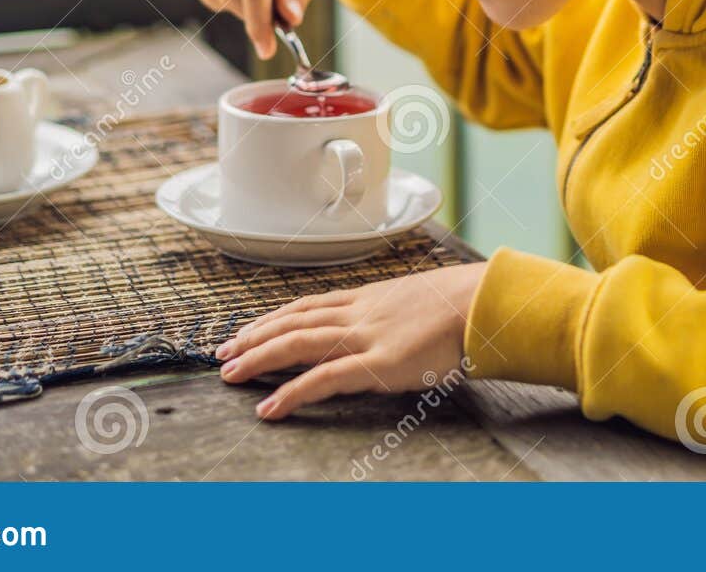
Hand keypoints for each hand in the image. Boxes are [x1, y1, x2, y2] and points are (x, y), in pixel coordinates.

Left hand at [214, 263, 486, 419]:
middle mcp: (359, 313)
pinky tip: (269, 406)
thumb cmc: (462, 303)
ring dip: (258, 357)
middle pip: (293, 321)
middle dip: (254, 337)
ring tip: (230, 374)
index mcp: (368, 297)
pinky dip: (291, 392)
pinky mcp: (377, 363)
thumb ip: (396, 313)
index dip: (273, 317)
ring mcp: (365, 336)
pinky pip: (323, 378)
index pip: (307, 305)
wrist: (483, 301)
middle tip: (223, 353)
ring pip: (297, 343)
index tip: (248, 328)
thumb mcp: (419, 300)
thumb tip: (393, 326)